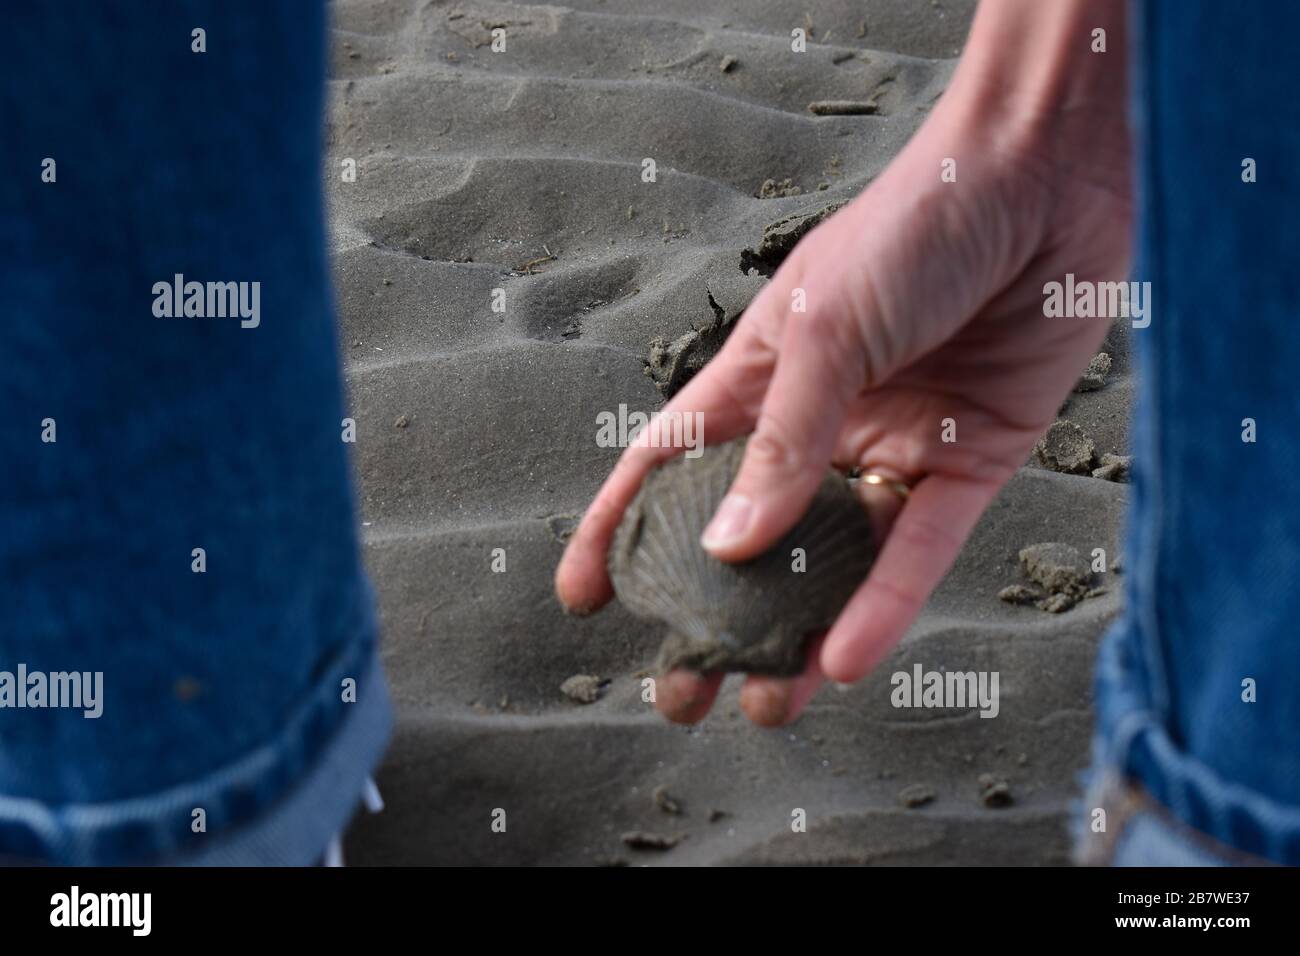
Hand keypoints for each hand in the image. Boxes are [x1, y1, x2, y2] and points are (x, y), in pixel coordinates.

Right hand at [556, 0, 1131, 725]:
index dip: (619, 528)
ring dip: (798, 637)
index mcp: (760, 378)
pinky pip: (918, 552)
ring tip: (764, 706)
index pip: (669, 463)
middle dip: (713, 615)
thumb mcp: (825, 329)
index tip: (585, 595)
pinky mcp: (966, 463)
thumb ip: (781, 443)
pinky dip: (883, 606)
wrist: (1044, 178)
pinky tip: (846, 661)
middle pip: (749, 539)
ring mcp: (890, 447)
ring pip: (833, 566)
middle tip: (683, 689)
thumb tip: (727, 548)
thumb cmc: (914, 223)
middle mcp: (819, 424)